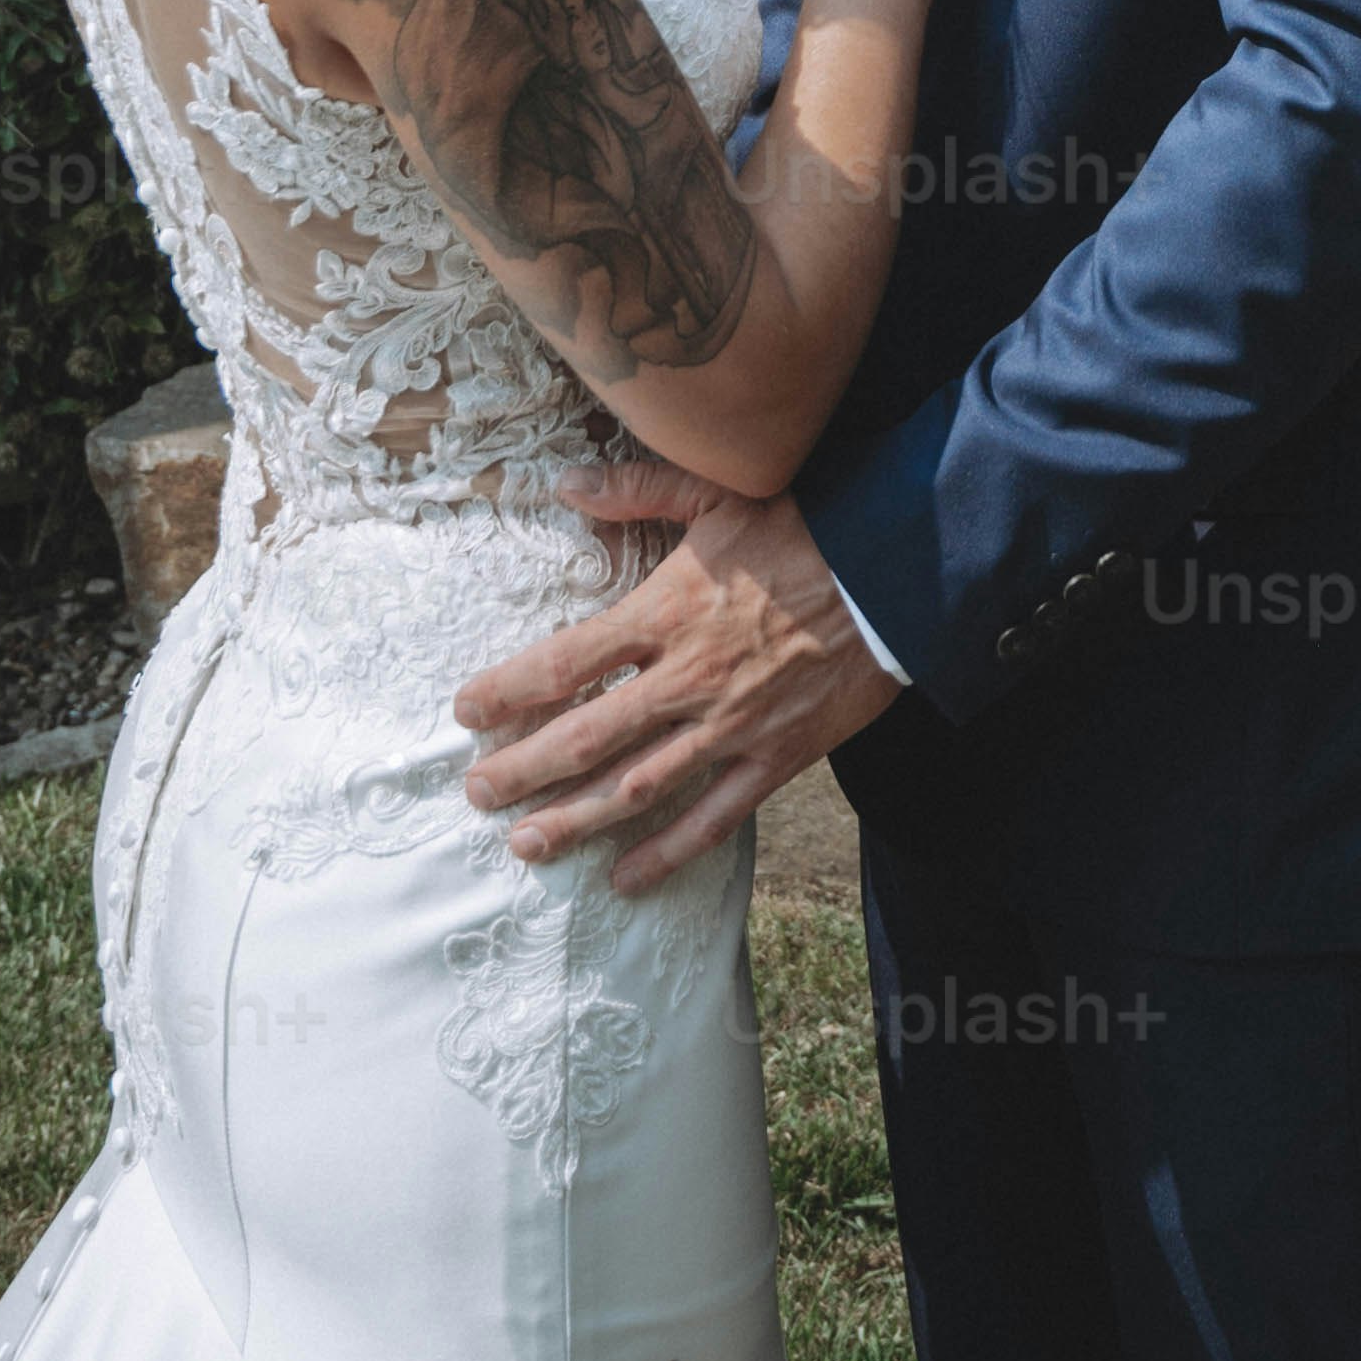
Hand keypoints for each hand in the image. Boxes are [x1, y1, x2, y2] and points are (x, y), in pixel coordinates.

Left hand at [456, 466, 898, 886]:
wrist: (894, 571)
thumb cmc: (805, 525)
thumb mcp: (718, 491)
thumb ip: (637, 490)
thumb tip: (565, 483)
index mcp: (665, 611)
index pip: (564, 661)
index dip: (508, 690)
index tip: (466, 710)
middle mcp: (686, 678)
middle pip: (585, 735)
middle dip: (522, 770)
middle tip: (476, 793)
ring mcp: (730, 726)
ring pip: (636, 788)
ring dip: (574, 820)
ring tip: (525, 844)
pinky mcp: (774, 757)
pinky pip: (712, 818)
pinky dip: (667, 853)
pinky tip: (625, 878)